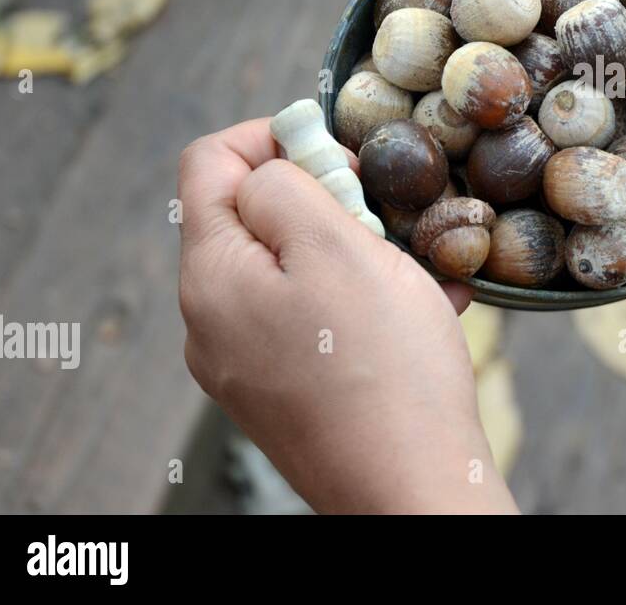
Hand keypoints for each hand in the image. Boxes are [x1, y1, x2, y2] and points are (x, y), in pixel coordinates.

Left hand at [177, 119, 516, 513]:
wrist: (412, 490)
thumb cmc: (385, 370)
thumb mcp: (338, 247)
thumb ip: (288, 186)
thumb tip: (268, 166)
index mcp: (210, 278)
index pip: (208, 164)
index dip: (272, 136)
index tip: (336, 151)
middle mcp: (211, 323)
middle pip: (251, 218)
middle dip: (322, 202)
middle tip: (381, 221)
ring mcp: (243, 364)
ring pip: (291, 270)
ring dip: (352, 253)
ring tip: (413, 275)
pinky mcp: (282, 393)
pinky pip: (312, 321)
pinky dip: (360, 303)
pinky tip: (417, 313)